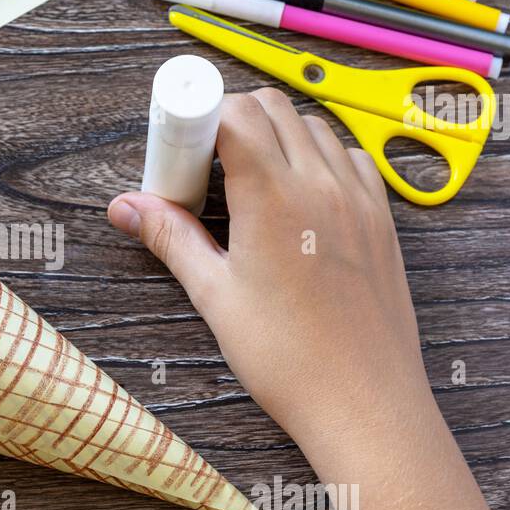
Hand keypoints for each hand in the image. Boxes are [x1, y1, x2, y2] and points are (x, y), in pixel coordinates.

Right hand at [108, 88, 433, 469]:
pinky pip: (351, 159)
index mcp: (273, 197)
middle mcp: (321, 185)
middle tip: (205, 161)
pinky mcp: (383, 220)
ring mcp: (359, 199)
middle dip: (232, 117)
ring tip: (248, 180)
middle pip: (273, 107)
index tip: (180, 145)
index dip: (200, 116)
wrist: (363, 402)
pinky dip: (320, 157)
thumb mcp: (215, 295)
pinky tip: (300, 196)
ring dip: (276, 134)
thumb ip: (171, 237)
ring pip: (314, 127)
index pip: (235, 113)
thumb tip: (127, 206)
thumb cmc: (287, 358)